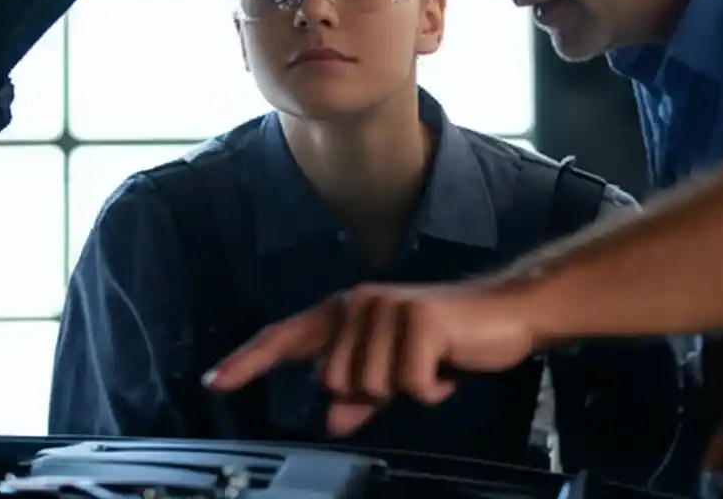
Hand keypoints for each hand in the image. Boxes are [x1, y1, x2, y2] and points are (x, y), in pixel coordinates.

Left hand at [202, 281, 538, 436]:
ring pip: (369, 386)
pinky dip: (432, 390)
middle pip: (335, 382)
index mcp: (348, 313)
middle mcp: (359, 304)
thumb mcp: (397, 373)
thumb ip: (361, 395)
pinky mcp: (417, 320)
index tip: (215, 382)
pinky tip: (448, 368)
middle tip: (411, 373)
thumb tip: (332, 418)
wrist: (507, 313)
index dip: (249, 361)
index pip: (286, 338)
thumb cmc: (450, 340)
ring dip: (405, 389)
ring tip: (431, 365)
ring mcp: (387, 308)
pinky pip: (408, 386)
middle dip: (374, 393)